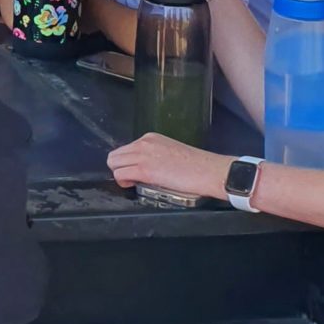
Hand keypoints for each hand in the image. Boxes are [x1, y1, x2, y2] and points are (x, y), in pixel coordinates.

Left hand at [108, 133, 230, 200]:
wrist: (210, 171)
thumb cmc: (197, 166)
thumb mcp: (171, 152)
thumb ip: (155, 155)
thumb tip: (145, 167)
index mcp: (151, 138)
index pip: (126, 149)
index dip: (127, 162)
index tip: (135, 171)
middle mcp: (144, 143)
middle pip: (115, 155)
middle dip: (119, 168)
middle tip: (131, 179)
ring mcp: (142, 155)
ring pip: (113, 163)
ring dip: (120, 175)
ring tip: (133, 182)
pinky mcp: (144, 169)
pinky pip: (119, 174)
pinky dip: (123, 182)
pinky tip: (134, 185)